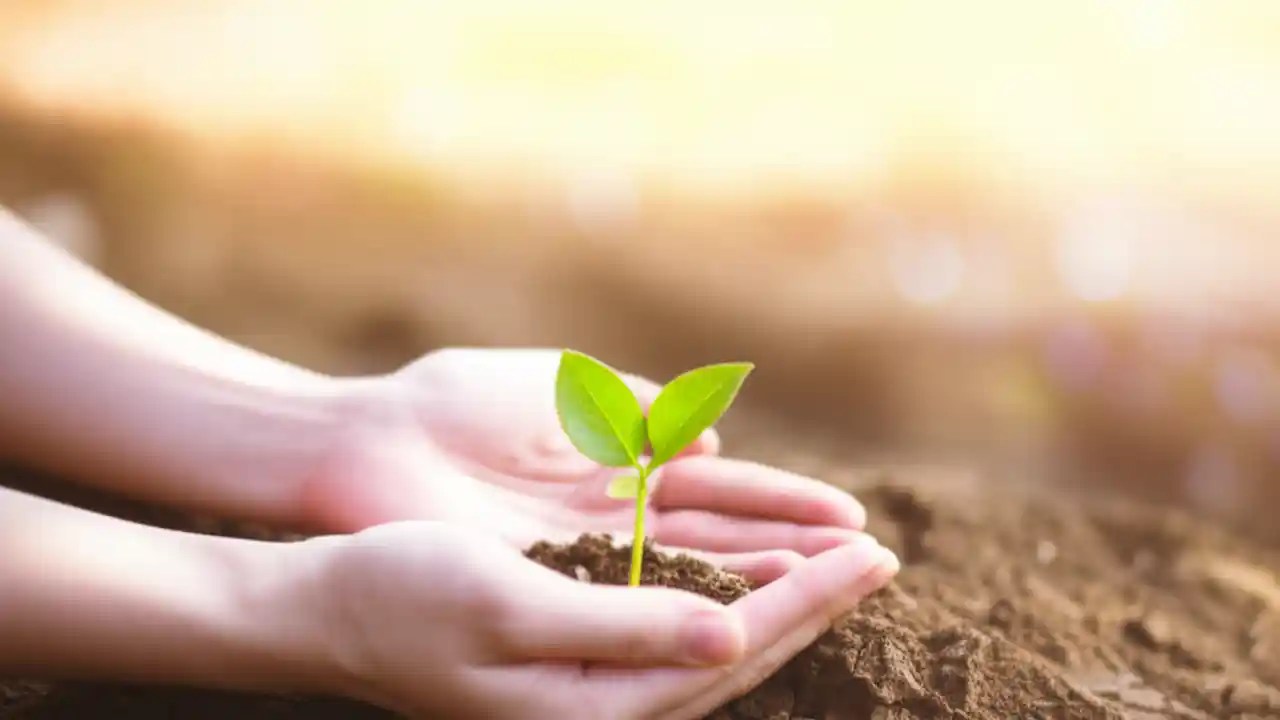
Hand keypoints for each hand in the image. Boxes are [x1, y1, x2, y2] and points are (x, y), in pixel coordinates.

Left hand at [302, 349, 868, 576]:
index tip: (850, 517)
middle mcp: (613, 525)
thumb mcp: (560, 386)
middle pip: (722, 542)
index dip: (786, 506)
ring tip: (832, 589)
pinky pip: (630, 602)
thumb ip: (633, 408)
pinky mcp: (547, 588)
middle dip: (794, 552)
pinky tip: (742, 617)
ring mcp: (583, 562)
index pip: (723, 492)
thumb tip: (709, 432)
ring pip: (689, 579)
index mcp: (619, 469)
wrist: (366, 441)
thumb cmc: (450, 404)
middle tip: (872, 565)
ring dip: (760, 584)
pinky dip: (686, 608)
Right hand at [304, 521, 898, 719]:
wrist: (329, 610)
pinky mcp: (575, 658)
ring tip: (838, 564)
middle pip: (739, 655)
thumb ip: (621, 626)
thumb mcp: (510, 606)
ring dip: (780, 600)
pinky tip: (748, 574)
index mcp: (595, 707)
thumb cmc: (405, 598)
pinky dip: (724, 596)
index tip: (872, 553)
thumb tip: (732, 638)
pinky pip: (674, 629)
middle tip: (881, 556)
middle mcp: (603, 708)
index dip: (808, 597)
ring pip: (715, 645)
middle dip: (814, 602)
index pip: (733, 648)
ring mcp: (589, 687)